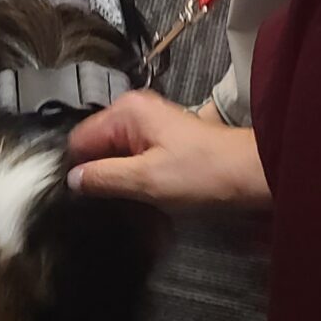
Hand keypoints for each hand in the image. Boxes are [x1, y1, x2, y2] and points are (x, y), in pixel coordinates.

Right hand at [66, 89, 270, 213]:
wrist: (249, 174)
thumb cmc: (202, 173)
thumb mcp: (147, 180)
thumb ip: (104, 178)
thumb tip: (71, 180)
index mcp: (126, 112)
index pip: (80, 138)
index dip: (75, 168)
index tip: (73, 199)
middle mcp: (133, 113)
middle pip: (96, 147)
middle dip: (97, 176)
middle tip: (100, 208)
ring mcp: (148, 127)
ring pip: (114, 157)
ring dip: (116, 183)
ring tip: (120, 208)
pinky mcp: (161, 143)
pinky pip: (132, 161)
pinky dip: (132, 180)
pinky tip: (138, 201)